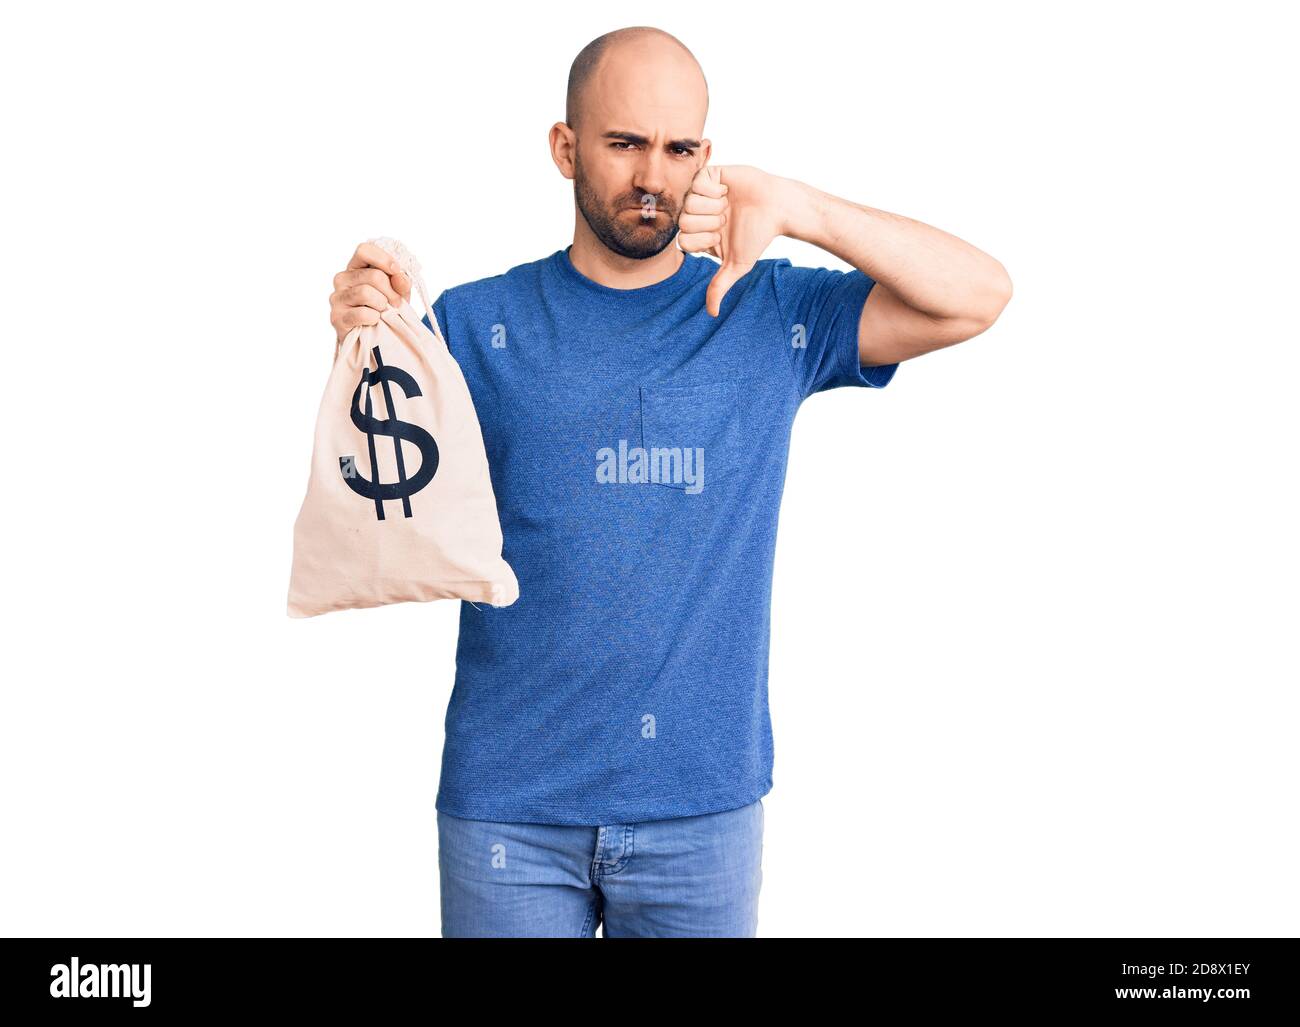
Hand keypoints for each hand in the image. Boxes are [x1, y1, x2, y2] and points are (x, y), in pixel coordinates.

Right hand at [328, 242, 411, 344]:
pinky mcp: (337, 317)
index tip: (397, 271)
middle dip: (391, 291)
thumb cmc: (385, 311)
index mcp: (356, 267)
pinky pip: (361, 313)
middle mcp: (342, 279)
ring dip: (382, 305)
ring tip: (383, 312)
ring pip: (366, 292)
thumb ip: (401, 282)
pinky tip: (373, 321)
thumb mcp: (398, 293)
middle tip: (397, 304)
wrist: (376, 340)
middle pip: (373, 275)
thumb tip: (401, 276)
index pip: (364, 250)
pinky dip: (374, 318)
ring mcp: (337, 298)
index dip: (383, 259)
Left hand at [677, 165, 791, 316]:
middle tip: (726, 219)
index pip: (682, 240)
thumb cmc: (758, 235)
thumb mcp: (738, 265)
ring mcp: (700, 193)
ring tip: (727, 204)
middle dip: (709, 223)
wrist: (777, 208)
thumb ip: (719, 286)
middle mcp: (696, 214)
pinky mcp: (708, 174)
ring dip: (713, 206)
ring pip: (688, 201)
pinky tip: (726, 191)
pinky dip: (714, 189)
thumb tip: (712, 313)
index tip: (721, 235)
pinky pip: (696, 182)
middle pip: (682, 221)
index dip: (703, 239)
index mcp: (698, 234)